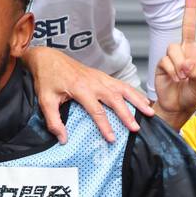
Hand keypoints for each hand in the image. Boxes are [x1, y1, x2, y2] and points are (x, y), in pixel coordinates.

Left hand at [22, 46, 152, 143]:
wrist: (48, 58)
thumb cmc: (46, 79)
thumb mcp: (45, 101)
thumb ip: (53, 121)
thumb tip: (63, 139)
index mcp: (80, 88)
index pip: (96, 110)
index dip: (105, 125)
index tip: (112, 138)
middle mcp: (94, 82)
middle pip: (115, 99)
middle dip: (127, 114)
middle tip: (136, 128)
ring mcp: (100, 77)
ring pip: (123, 89)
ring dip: (137, 100)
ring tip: (150, 112)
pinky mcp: (102, 76)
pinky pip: (122, 84)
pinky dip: (134, 92)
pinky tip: (143, 100)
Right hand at [154, 0, 195, 129]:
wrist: (174, 106)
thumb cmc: (191, 97)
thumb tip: (190, 64)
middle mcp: (188, 51)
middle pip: (188, 26)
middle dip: (189, 9)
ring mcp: (174, 56)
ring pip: (173, 47)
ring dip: (179, 63)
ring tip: (183, 76)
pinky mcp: (163, 63)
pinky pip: (166, 60)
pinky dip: (171, 69)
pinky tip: (175, 78)